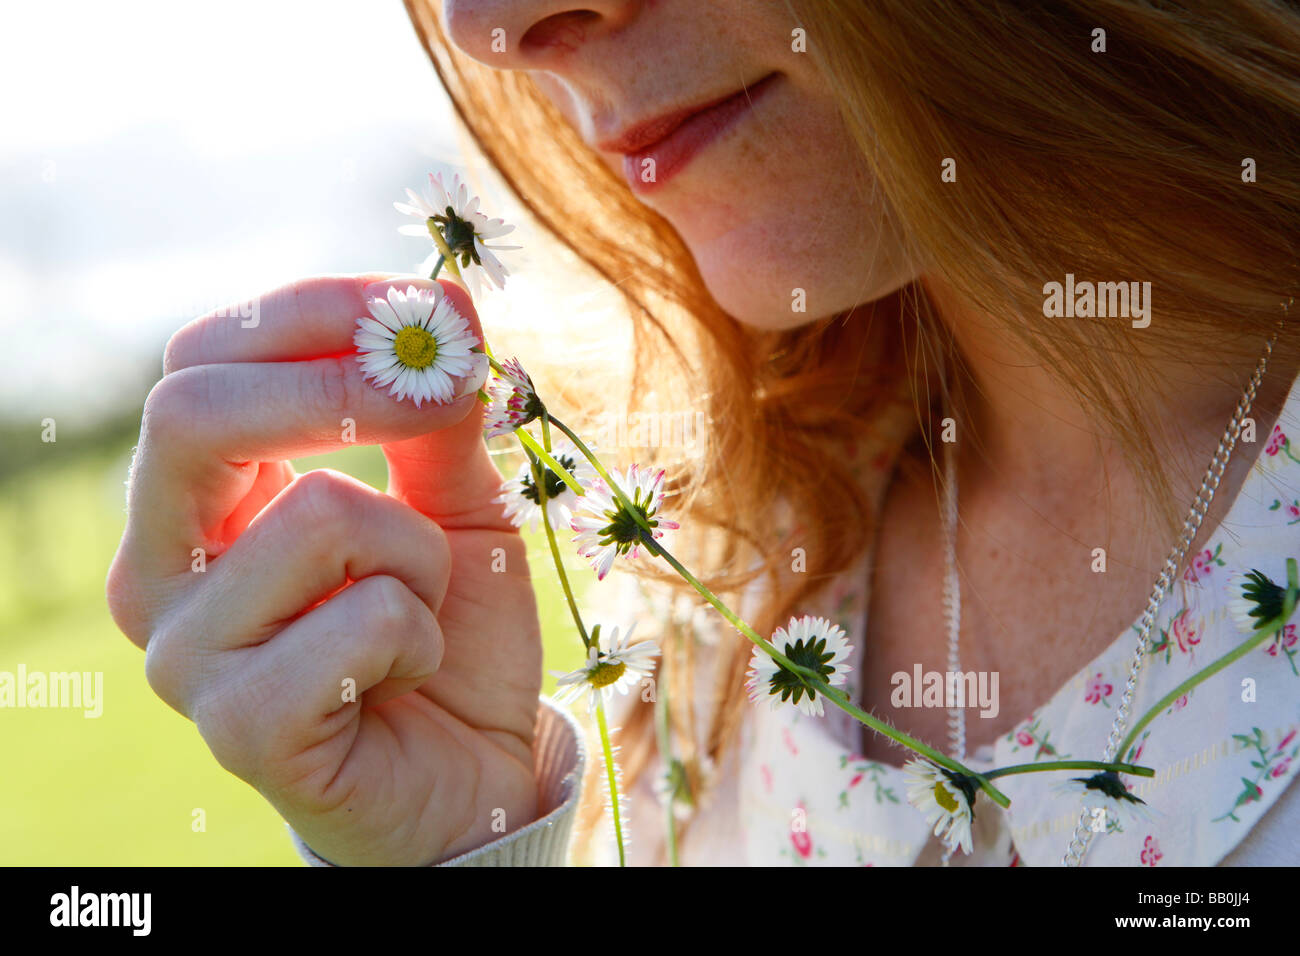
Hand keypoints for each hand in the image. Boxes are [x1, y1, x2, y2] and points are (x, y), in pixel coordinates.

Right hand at [106, 275, 542, 864]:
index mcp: (198, 501)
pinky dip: (418, 632)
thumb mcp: (454, 506)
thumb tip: (444, 313)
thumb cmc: (447, 630)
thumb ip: (437, 420)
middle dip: (343, 386)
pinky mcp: (237, 726)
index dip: (318, 314)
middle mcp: (160, 568)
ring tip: (419, 610)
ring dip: (419, 551)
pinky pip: (361, 618)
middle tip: (445, 397)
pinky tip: (404, 672)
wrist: (472, 767)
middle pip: (190, 412)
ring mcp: (185, 652)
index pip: (202, 363)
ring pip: (319, 515)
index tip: (430, 310)